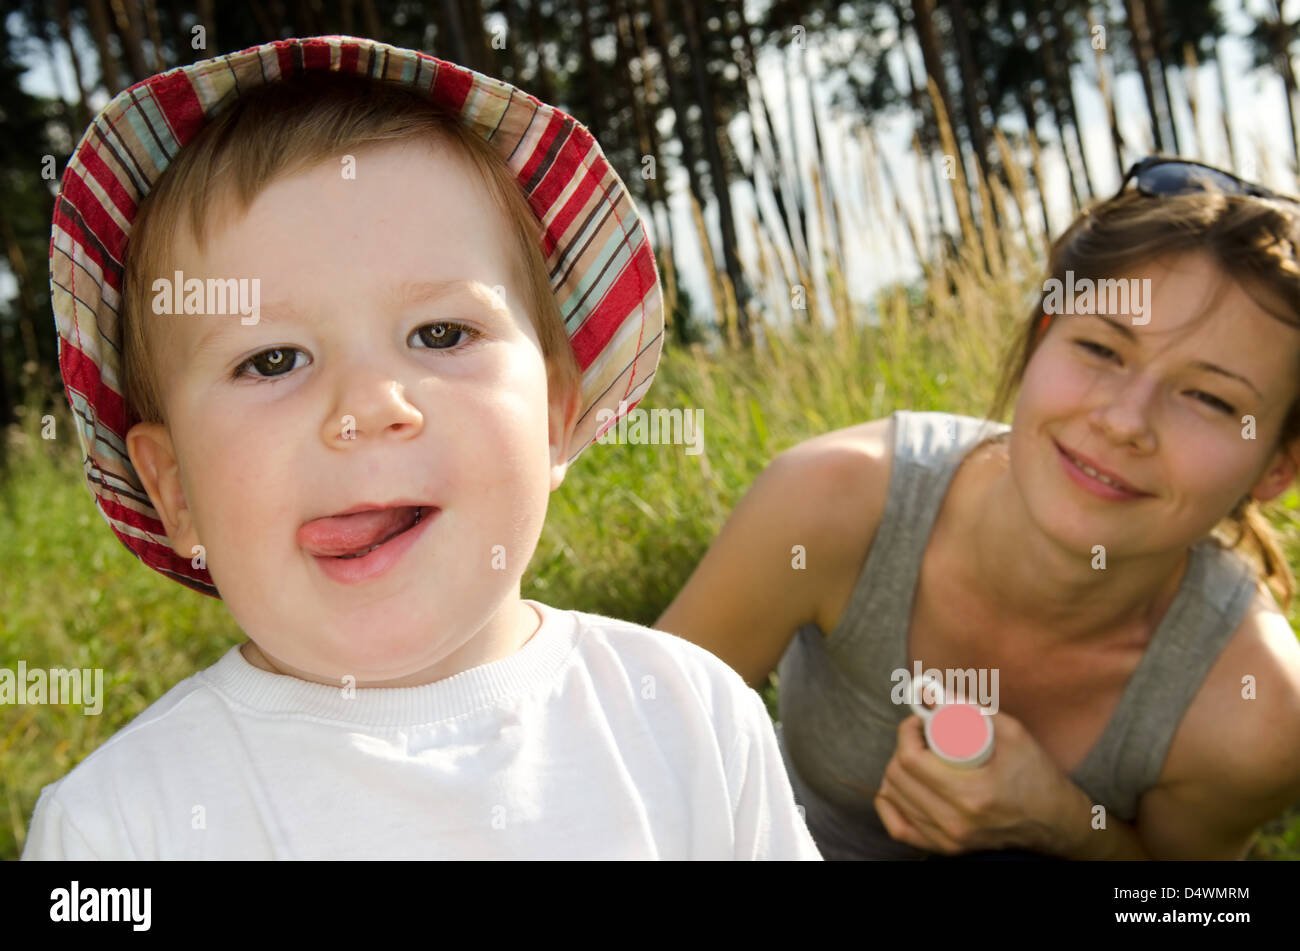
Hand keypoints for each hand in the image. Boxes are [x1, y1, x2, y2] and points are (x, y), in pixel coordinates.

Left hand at [873, 709, 1085, 854]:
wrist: (1056, 823)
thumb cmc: (1038, 777)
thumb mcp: (1013, 734)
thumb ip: (971, 710)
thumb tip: (931, 691)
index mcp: (971, 795)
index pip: (910, 760)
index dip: (906, 733)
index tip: (918, 720)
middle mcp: (955, 822)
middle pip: (898, 778)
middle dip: (902, 748)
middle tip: (920, 736)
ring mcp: (949, 840)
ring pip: (895, 800)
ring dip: (896, 772)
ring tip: (916, 757)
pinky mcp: (947, 849)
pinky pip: (900, 829)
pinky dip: (891, 806)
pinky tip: (897, 789)